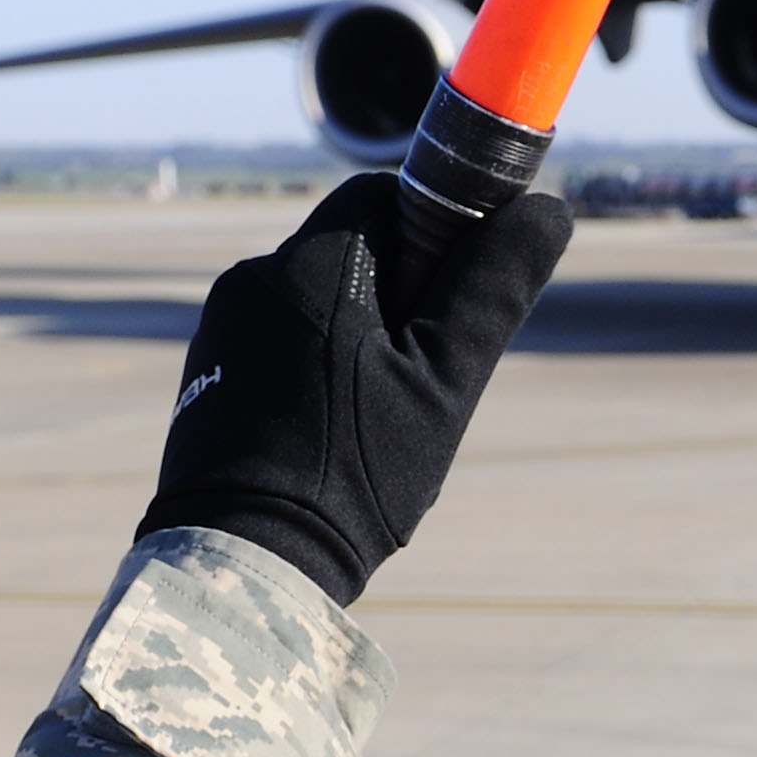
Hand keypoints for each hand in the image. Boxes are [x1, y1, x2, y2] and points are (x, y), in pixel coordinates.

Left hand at [137, 173, 574, 602]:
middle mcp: (253, 278)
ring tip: (378, 417)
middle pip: (352, 248)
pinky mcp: (209, 371)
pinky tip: (331, 434)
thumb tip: (547, 208)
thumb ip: (492, 288)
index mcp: (311, 265)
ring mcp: (222, 327)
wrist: (247, 560)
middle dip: (402, 295)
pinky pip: (279, 340)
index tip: (461, 297)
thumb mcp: (446, 382)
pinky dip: (316, 368)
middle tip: (429, 374)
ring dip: (359, 335)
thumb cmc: (355, 473)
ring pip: (316, 299)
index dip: (438, 231)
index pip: (385, 195)